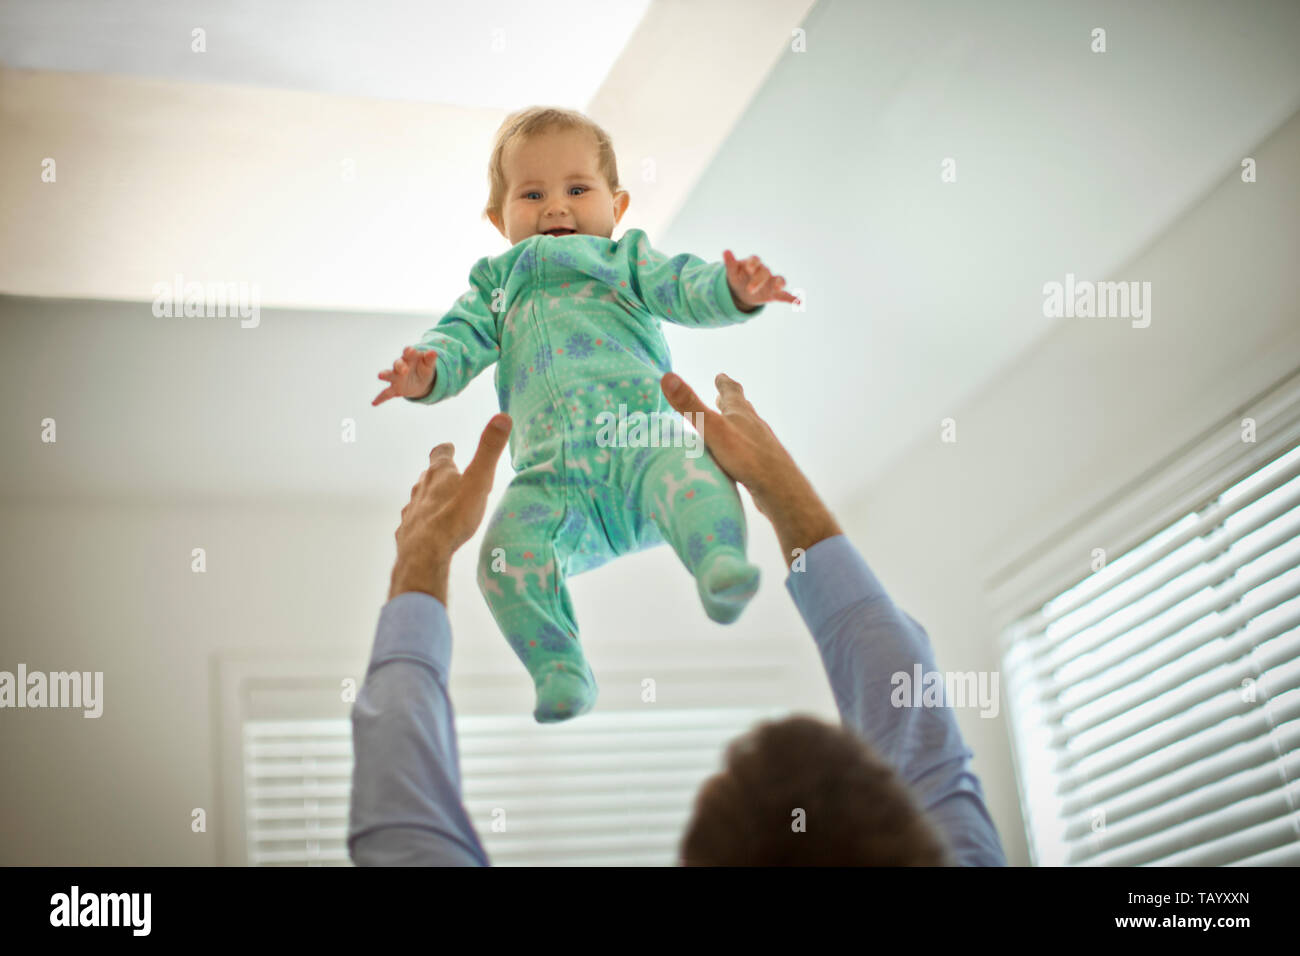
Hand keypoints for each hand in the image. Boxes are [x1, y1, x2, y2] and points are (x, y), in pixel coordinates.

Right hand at [373, 346, 437, 405]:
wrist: (421, 380)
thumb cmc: (423, 368)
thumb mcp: (429, 364)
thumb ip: (430, 359)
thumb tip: (433, 352)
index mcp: (409, 357)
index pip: (408, 353)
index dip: (409, 352)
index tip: (411, 351)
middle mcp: (400, 366)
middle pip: (398, 364)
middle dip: (400, 366)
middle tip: (404, 369)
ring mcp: (396, 378)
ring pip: (389, 375)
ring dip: (385, 375)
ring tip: (380, 375)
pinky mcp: (395, 389)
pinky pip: (386, 394)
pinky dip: (380, 398)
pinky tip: (374, 403)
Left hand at [389, 414, 512, 602]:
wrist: (425, 553)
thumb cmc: (454, 515)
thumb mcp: (479, 481)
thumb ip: (490, 450)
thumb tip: (502, 416)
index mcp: (439, 474)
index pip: (440, 454)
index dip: (445, 450)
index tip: (449, 447)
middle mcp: (421, 488)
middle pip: (428, 476)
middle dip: (438, 475)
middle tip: (448, 476)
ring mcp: (411, 510)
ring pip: (419, 498)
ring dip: (429, 498)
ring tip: (440, 504)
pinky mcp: (406, 531)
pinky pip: (414, 522)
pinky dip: (421, 521)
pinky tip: (427, 529)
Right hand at [660, 372, 840, 566]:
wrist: (779, 488)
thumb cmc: (747, 456)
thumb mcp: (712, 428)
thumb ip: (690, 406)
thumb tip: (667, 377)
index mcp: (741, 414)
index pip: (732, 392)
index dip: (725, 383)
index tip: (721, 375)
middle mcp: (754, 426)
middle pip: (742, 409)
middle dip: (730, 402)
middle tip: (722, 395)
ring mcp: (761, 445)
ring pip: (747, 430)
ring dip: (736, 424)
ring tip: (729, 424)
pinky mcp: (764, 466)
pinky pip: (749, 451)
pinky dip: (740, 448)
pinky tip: (736, 458)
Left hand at [722, 249, 799, 311]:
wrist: (742, 291)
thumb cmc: (738, 278)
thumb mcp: (732, 272)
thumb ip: (730, 263)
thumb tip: (726, 251)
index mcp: (754, 264)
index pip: (755, 260)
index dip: (753, 263)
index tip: (748, 269)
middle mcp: (764, 271)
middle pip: (765, 272)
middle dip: (758, 281)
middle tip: (749, 290)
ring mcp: (771, 282)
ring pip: (779, 280)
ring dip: (779, 283)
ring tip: (779, 287)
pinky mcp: (774, 294)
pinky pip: (784, 295)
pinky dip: (791, 298)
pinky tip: (798, 302)